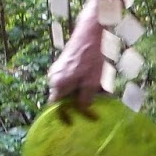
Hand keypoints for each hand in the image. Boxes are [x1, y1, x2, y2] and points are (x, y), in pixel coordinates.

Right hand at [46, 2, 106, 116]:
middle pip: (64, 97)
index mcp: (57, 83)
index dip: (65, 117)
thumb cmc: (91, 57)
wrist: (92, 30)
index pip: (55, 107)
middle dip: (79, 104)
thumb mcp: (91, 83)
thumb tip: (84, 113)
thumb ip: (85, 99)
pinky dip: (85, 83)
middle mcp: (54, 77)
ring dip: (85, 93)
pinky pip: (74, 79)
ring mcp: (60, 69)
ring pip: (71, 88)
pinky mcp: (67, 63)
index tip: (74, 124)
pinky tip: (100, 82)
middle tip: (94, 110)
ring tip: (101, 93)